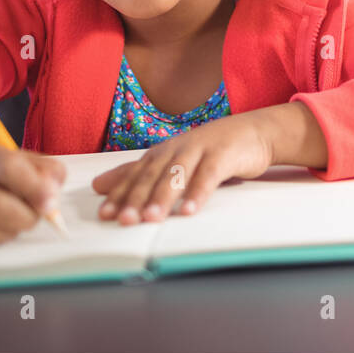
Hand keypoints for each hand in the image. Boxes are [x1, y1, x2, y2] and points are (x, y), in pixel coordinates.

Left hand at [91, 112, 274, 224]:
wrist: (254, 132)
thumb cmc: (211, 150)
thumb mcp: (172, 160)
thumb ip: (138, 172)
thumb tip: (99, 185)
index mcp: (163, 151)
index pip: (136, 174)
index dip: (120, 193)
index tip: (105, 214)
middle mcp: (177, 148)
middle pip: (153, 174)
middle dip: (137, 198)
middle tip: (124, 220)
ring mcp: (201, 149)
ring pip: (178, 174)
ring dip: (163, 197)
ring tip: (152, 219)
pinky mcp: (224, 154)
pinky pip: (209, 175)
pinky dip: (198, 192)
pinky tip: (190, 210)